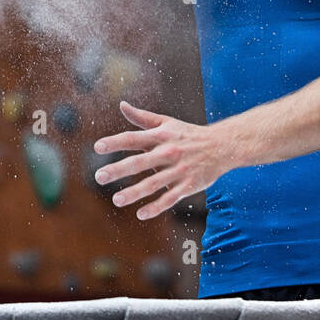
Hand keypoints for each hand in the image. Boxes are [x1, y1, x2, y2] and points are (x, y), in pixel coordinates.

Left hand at [92, 101, 232, 218]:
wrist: (222, 146)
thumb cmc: (189, 134)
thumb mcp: (167, 122)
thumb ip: (142, 117)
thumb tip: (122, 105)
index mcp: (161, 136)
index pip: (133, 138)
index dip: (115, 142)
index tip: (97, 147)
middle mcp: (168, 152)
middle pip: (139, 162)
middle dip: (118, 170)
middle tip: (99, 177)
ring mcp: (178, 170)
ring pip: (153, 184)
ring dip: (134, 193)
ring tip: (116, 200)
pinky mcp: (188, 186)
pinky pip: (170, 199)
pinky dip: (156, 207)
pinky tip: (141, 214)